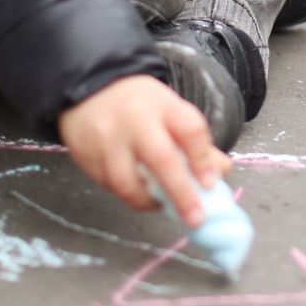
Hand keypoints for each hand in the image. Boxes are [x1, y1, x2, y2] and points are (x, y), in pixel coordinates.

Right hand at [57, 74, 231, 225]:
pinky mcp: (85, 155)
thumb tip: (220, 172)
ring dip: (147, 200)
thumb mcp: (169, 110)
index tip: (211, 182)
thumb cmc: (138, 104)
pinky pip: (108, 185)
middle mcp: (134, 120)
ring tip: (159, 203)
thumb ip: (194, 141)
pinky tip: (135, 190)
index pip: (190, 129)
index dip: (203, 159)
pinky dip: (126, 194)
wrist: (88, 87)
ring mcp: (106, 139)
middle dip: (181, 193)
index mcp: (163, 104)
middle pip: (162, 159)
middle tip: (195, 218)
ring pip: (127, 182)